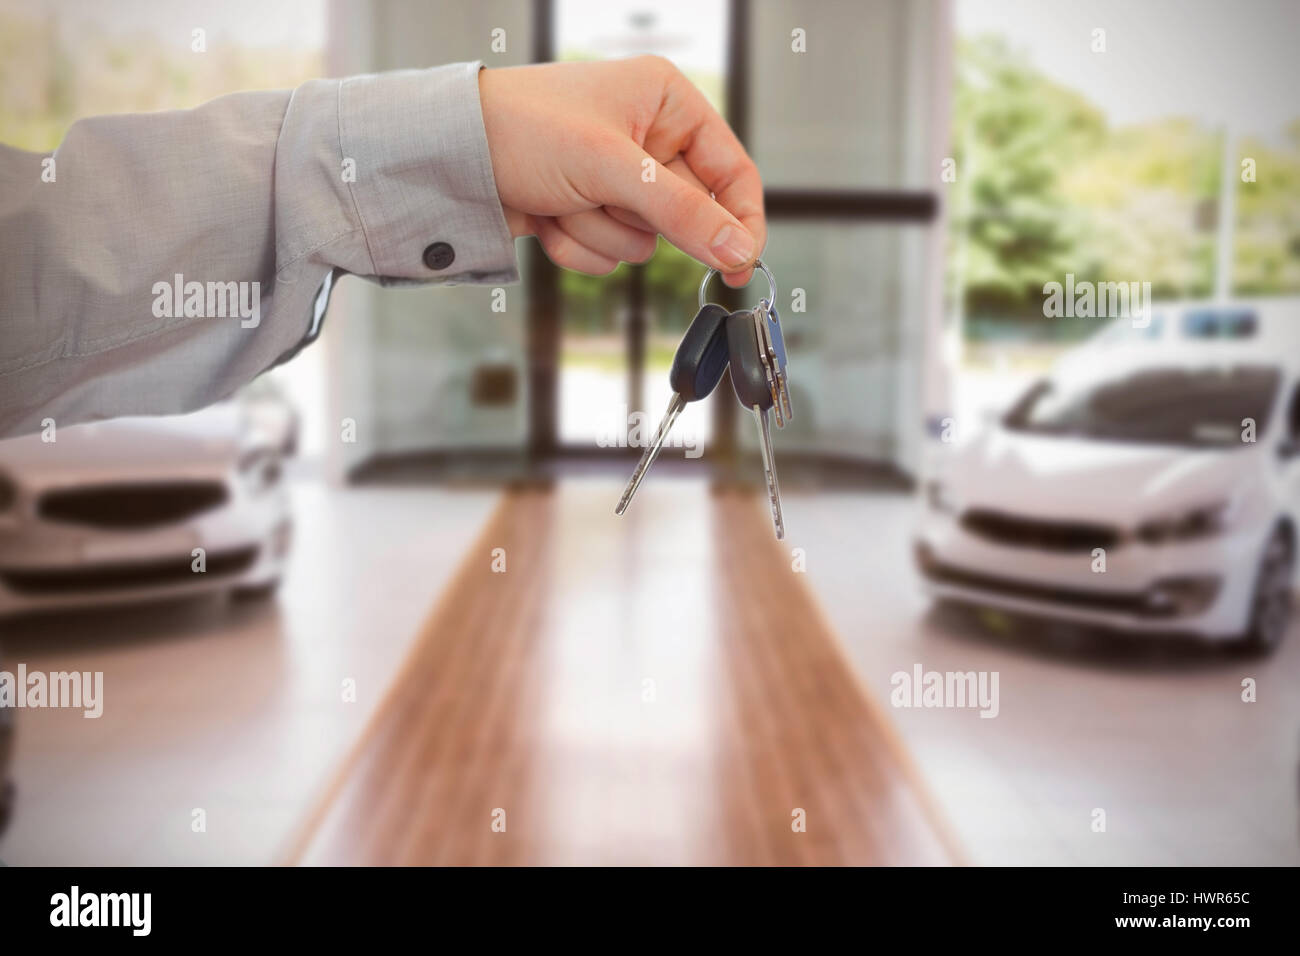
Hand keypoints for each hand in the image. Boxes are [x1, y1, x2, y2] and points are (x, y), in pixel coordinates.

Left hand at [478, 56, 765, 285]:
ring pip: (643, 244)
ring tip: (562, 198)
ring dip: (599, 232)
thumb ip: (683, 212)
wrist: (446, 156)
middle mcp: (647, 138)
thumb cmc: (522, 129)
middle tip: (600, 194)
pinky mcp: (587, 212)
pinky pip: (607, 255)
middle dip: (635, 217)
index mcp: (666, 102)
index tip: (743, 265)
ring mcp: (615, 180)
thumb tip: (741, 250)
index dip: (741, 221)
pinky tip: (546, 215)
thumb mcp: (612, 167)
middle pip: (685, 216)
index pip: (733, 171)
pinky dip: (576, 245)